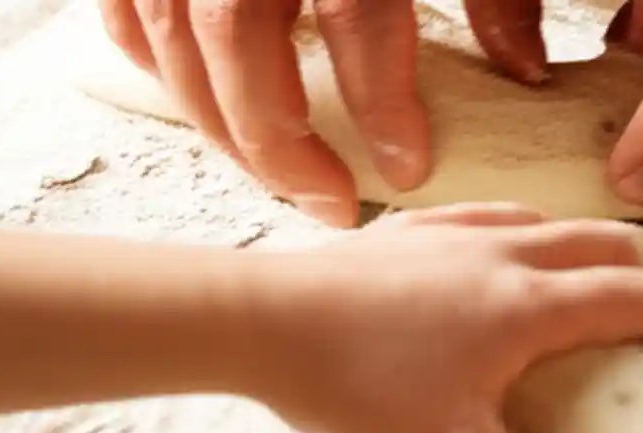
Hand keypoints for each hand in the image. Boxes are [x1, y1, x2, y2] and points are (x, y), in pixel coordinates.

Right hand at [98, 0, 431, 227]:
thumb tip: (515, 61)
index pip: (356, 17)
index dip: (380, 103)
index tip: (404, 171)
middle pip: (234, 35)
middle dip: (276, 138)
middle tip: (330, 203)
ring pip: (169, 31)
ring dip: (216, 118)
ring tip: (276, 173)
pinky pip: (126, 8)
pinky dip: (154, 61)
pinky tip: (202, 103)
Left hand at [234, 204, 642, 432]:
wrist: (256, 319)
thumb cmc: (351, 379)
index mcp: (531, 303)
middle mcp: (507, 254)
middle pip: (612, 251)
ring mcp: (458, 234)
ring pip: (555, 226)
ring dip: (594, 259)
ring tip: (599, 301)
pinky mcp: (413, 231)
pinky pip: (495, 219)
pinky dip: (530, 239)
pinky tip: (507, 266)